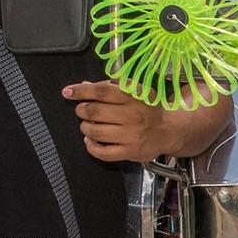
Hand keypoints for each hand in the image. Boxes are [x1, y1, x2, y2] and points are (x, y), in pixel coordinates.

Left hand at [63, 80, 179, 161]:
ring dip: (85, 127)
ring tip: (87, 125)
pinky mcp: (130, 152)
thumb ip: (110, 87)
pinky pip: (102, 152)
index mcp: (133, 97)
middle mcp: (133, 115)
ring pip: (95, 132)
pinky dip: (91, 146)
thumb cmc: (149, 108)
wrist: (170, 130)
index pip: (102, 91)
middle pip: (95, 111)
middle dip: (82, 110)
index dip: (81, 91)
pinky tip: (90, 141)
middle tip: (81, 110)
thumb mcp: (135, 91)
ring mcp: (131, 135)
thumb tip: (84, 85)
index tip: (68, 92)